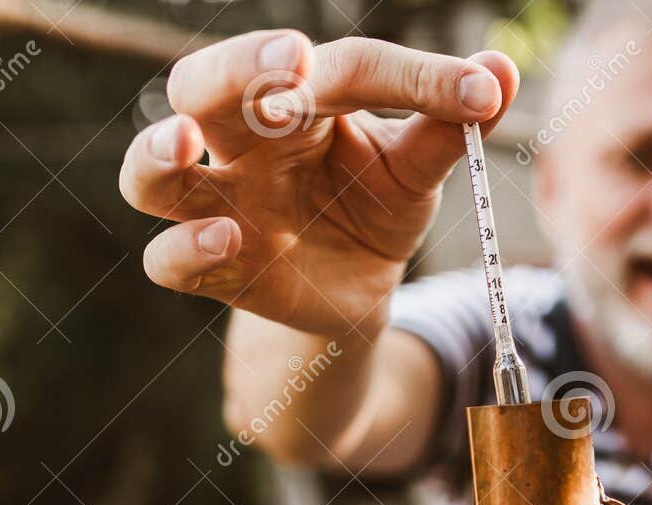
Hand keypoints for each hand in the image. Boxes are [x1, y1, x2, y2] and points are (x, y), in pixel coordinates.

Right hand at [119, 31, 518, 338]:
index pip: (343, 70)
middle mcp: (243, 143)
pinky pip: (167, 261)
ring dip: (155, 153)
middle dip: (239, 69)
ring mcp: (219, 206)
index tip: (475, 93)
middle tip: (291, 65)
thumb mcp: (417, 169)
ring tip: (185, 142)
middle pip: (203, 85)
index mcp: (297, 100)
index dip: (409, 77)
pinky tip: (225, 238)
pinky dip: (186, 249)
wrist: (357, 292)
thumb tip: (502, 70)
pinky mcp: (215, 272)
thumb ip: (449, 126)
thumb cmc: (374, 205)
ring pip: (150, 174)